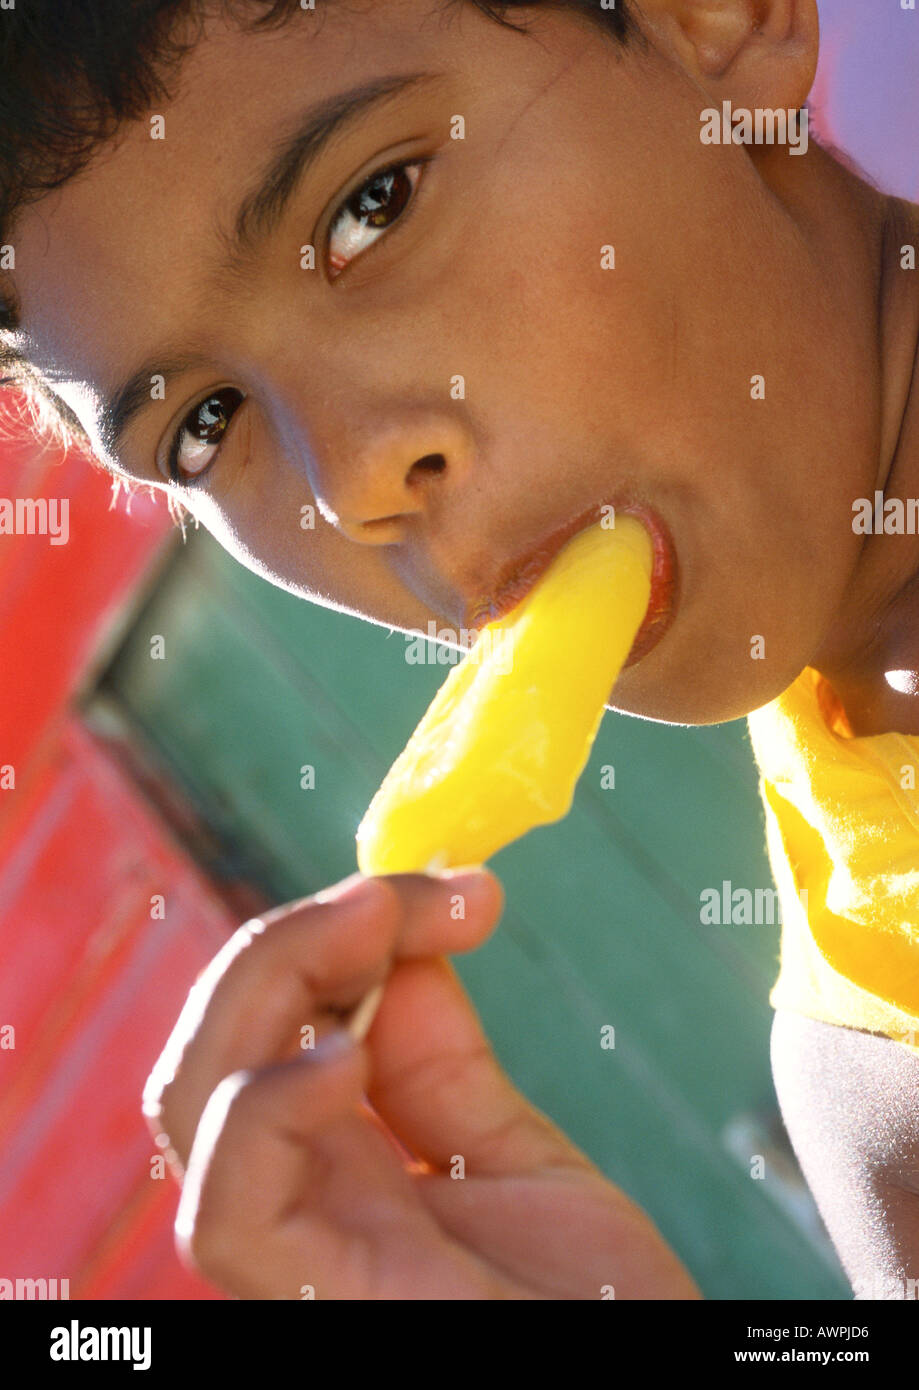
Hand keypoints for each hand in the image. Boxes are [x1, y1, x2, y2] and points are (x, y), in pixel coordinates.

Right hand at [142, 869, 699, 1299]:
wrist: (648, 1384)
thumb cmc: (593, 1308)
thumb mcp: (515, 1159)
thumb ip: (444, 1067)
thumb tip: (404, 947)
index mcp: (336, 1166)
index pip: (267, 1027)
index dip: (328, 935)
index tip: (445, 890)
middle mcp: (299, 1202)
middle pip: (216, 1046)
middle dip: (292, 939)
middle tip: (398, 894)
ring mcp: (299, 1254)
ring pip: (193, 1102)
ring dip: (271, 980)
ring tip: (374, 926)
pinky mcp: (318, 1303)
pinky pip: (229, 1210)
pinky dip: (268, 1108)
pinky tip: (347, 1057)